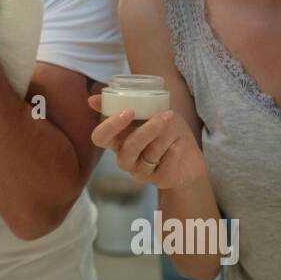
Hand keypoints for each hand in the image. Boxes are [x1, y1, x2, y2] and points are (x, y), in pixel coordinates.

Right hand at [88, 100, 205, 190]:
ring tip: (173, 123)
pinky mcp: (157, 181)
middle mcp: (125, 158)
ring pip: (150, 154)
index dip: (110, 126)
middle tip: (162, 117)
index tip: (128, 111)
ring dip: (165, 136)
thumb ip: (125, 103)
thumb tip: (92, 99)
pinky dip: (175, 150)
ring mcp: (140, 171)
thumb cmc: (165, 131)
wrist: (189, 157)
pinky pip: (166, 164)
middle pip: (127, 149)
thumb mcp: (149, 111)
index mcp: (117, 140)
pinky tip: (179, 145)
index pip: (100, 138)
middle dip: (146, 131)